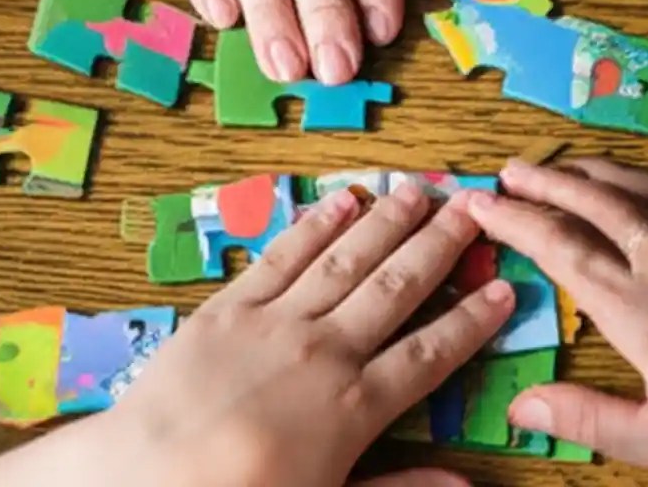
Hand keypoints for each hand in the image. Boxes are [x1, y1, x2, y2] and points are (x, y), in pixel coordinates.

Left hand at [113, 184, 513, 485]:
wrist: (143, 478)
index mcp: (355, 408)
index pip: (431, 354)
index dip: (472, 321)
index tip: (504, 289)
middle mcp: (326, 353)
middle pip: (397, 289)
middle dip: (439, 247)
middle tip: (473, 210)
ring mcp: (277, 323)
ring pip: (347, 261)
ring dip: (387, 222)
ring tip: (419, 190)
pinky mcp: (229, 308)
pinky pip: (282, 257)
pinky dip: (315, 226)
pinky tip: (341, 201)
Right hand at [468, 158, 647, 482]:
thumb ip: (590, 419)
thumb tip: (521, 405)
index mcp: (637, 307)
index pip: (560, 248)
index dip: (515, 221)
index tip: (480, 202)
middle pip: (593, 204)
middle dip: (545, 183)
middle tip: (509, 169)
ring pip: (637, 188)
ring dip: (591, 172)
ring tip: (561, 165)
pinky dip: (646, 179)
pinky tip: (643, 181)